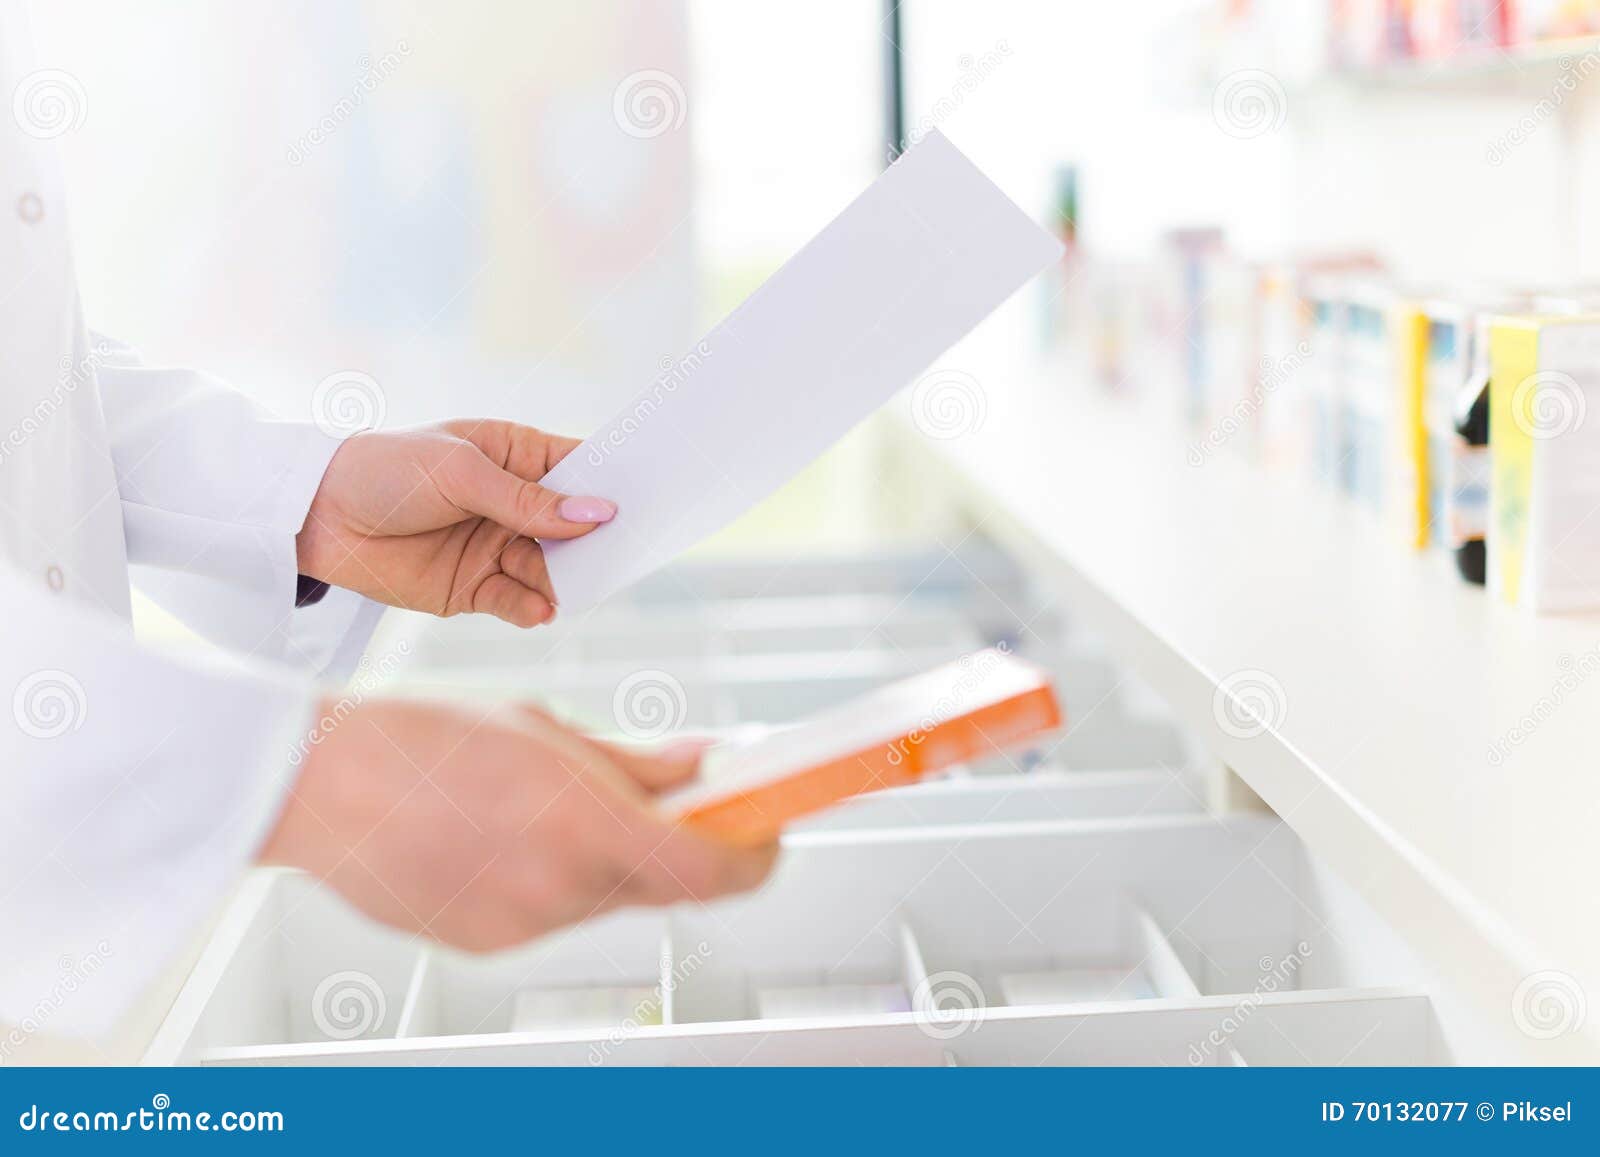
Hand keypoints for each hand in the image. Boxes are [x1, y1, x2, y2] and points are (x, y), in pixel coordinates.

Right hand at [259, 699, 776, 950]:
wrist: (319, 783)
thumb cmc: (425, 738)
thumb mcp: (548, 730)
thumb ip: (640, 760)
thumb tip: (707, 762)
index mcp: (583, 824)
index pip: (710, 873)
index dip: (755, 858)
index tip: (768, 834)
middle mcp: (560, 888)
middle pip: (662, 885)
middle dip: (677, 845)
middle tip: (676, 802)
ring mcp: (522, 926)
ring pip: (604, 897)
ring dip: (608, 857)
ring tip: (551, 804)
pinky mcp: (486, 944)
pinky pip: (551, 914)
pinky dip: (555, 877)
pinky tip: (505, 835)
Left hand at [295, 419, 612, 626]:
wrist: (316, 517)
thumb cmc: (387, 471)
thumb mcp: (461, 474)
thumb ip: (526, 501)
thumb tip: (596, 514)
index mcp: (517, 456)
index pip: (580, 469)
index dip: (614, 483)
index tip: (649, 497)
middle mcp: (515, 504)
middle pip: (574, 527)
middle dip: (597, 541)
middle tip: (625, 553)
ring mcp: (497, 548)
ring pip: (550, 569)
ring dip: (564, 579)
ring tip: (574, 587)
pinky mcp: (474, 589)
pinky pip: (517, 601)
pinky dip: (532, 607)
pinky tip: (540, 608)